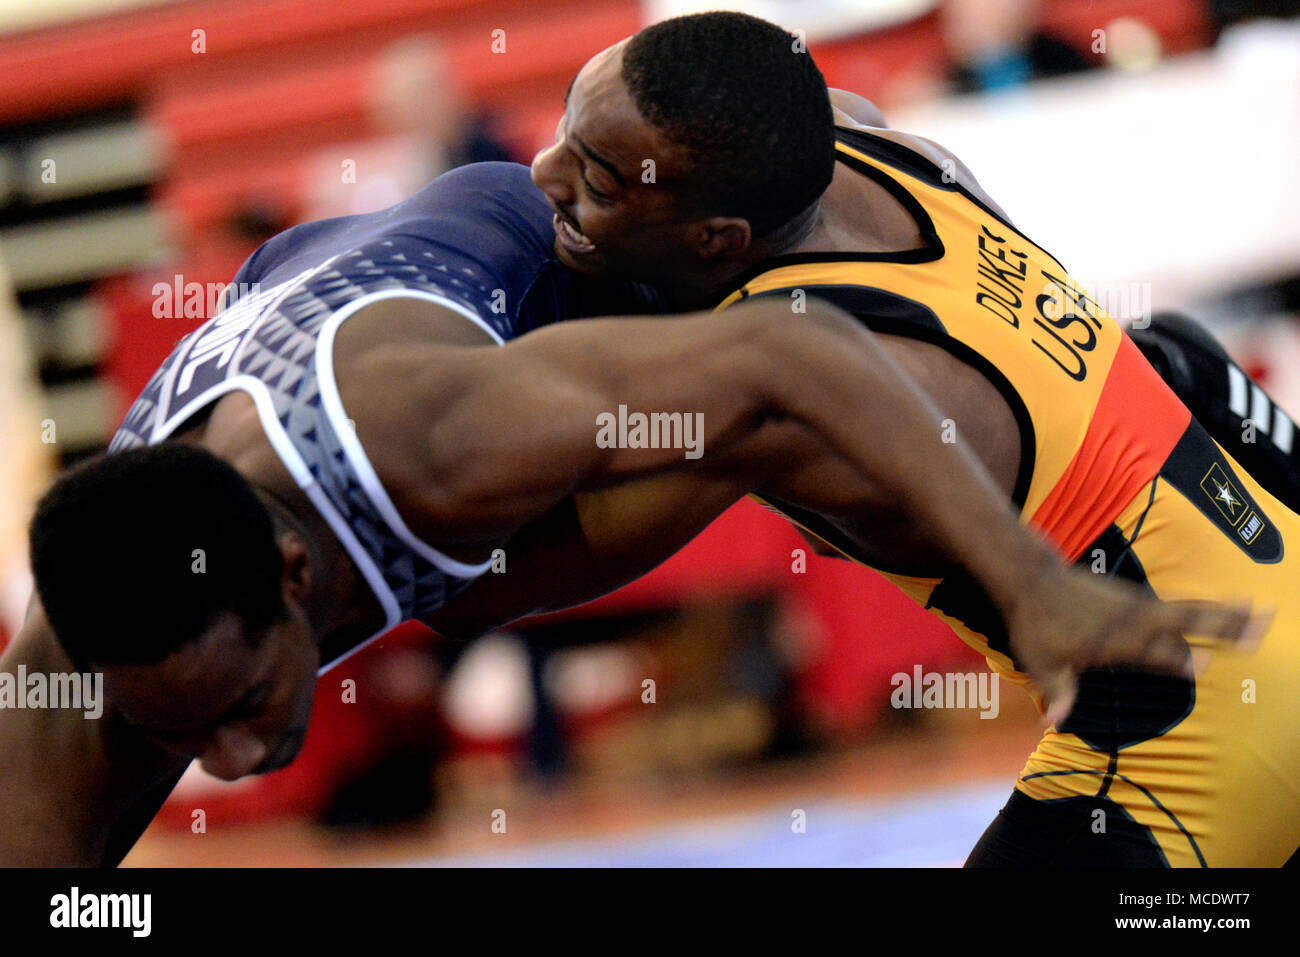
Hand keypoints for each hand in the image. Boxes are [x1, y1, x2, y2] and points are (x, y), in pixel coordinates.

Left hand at [1004, 563, 1271, 726]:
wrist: (1032, 578)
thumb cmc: (1036, 625)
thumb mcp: (1042, 663)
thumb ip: (1057, 692)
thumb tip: (1052, 723)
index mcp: (1115, 640)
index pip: (1151, 653)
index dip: (1174, 660)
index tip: (1202, 665)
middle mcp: (1133, 621)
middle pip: (1185, 623)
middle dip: (1221, 627)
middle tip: (1256, 630)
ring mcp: (1138, 605)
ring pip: (1188, 611)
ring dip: (1225, 614)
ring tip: (1259, 613)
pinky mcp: (1136, 596)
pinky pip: (1177, 605)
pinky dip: (1205, 608)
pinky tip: (1229, 611)